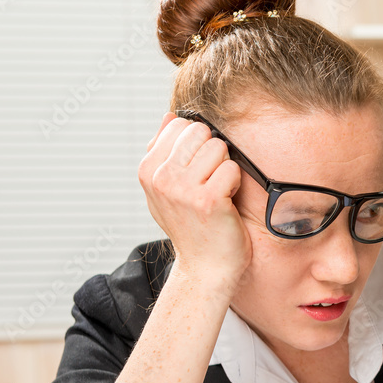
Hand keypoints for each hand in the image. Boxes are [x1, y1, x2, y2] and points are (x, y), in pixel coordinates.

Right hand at [138, 112, 251, 285]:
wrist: (206, 267)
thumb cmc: (192, 226)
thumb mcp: (166, 188)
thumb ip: (165, 150)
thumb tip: (169, 116)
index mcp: (147, 170)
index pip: (180, 125)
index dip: (197, 145)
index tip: (196, 172)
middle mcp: (160, 178)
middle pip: (200, 132)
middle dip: (213, 153)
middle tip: (210, 182)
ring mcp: (182, 189)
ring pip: (218, 147)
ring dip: (225, 169)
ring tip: (217, 192)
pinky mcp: (208, 200)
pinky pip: (232, 169)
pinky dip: (235, 184)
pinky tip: (226, 203)